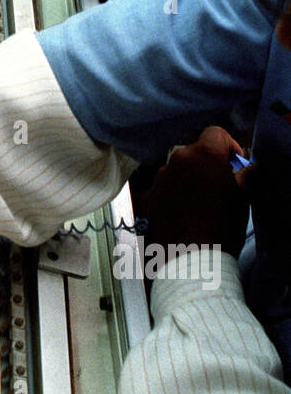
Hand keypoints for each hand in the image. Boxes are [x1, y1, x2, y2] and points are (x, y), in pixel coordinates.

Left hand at [136, 126, 250, 257]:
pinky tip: (181, 215)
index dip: (228, 146)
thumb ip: (246, 176)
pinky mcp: (146, 197)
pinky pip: (162, 189)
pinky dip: (171, 196)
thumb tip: (247, 168)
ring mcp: (158, 179)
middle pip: (194, 152)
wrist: (190, 260)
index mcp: (203, 154)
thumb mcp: (242, 199)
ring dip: (187, 180)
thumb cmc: (221, 228)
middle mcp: (176, 160)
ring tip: (199, 205)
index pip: (215, 133)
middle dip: (207, 165)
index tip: (234, 163)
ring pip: (176, 170)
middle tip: (218, 186)